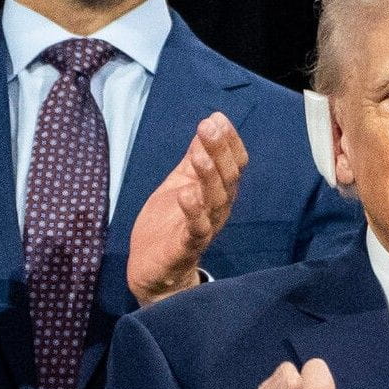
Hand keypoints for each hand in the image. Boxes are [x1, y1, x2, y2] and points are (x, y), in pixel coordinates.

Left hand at [128, 112, 246, 305]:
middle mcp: (218, 209)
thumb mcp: (181, 182)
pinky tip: (186, 194)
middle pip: (228, 178)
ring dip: (209, 177)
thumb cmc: (169, 224)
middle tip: (208, 127)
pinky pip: (196, 230)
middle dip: (220, 151)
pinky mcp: (187, 247)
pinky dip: (193, 212)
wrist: (154, 269)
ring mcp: (205, 228)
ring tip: (200, 155)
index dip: (229, 142)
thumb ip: (195, 156)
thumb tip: (211, 122)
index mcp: (218, 192)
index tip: (217, 118)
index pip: (234, 164)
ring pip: (216, 201)